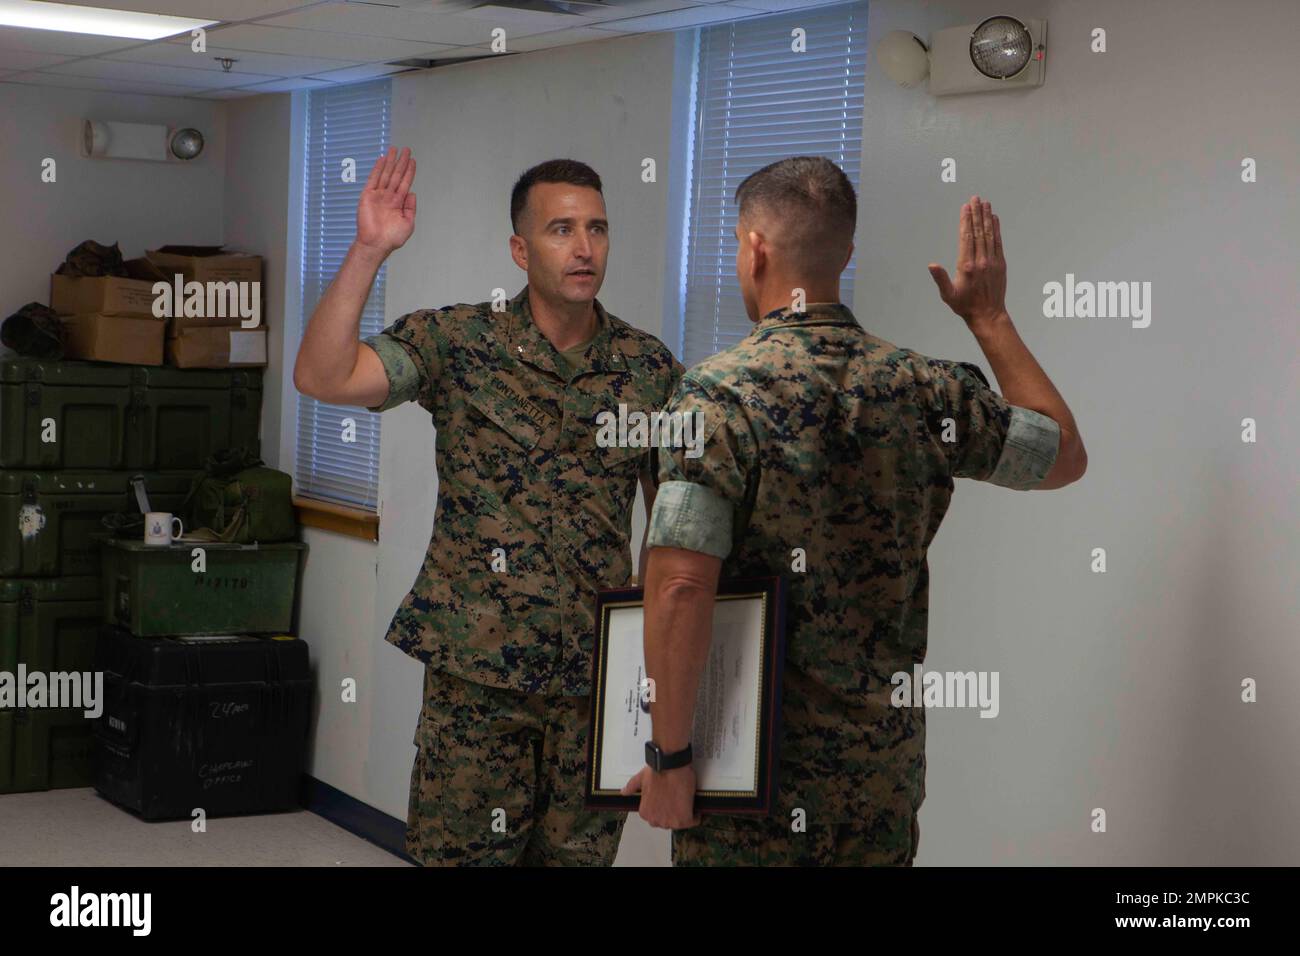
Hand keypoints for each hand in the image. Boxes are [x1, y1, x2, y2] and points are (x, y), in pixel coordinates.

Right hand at [356, 147, 416, 255]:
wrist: (376, 244)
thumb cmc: (392, 238)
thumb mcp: (408, 223)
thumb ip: (411, 208)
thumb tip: (412, 193)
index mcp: (398, 203)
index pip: (405, 183)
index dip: (409, 171)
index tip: (412, 160)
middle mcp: (389, 197)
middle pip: (396, 175)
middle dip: (401, 162)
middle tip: (406, 149)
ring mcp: (378, 195)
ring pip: (386, 174)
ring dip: (390, 161)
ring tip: (395, 149)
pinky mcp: (368, 195)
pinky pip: (373, 179)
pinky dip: (378, 168)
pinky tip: (382, 159)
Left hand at [622, 764, 700, 829]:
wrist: (670, 765)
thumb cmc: (657, 771)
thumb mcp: (640, 779)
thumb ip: (631, 787)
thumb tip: (624, 792)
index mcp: (645, 812)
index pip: (657, 817)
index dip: (665, 808)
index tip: (670, 802)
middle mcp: (655, 820)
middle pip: (668, 821)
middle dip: (673, 813)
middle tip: (678, 800)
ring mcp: (669, 821)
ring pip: (680, 823)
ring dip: (684, 814)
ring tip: (686, 802)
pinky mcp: (684, 819)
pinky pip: (693, 822)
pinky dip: (696, 816)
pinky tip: (695, 808)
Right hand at [928, 195, 1006, 329]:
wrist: (988, 314)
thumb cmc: (965, 305)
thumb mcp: (948, 295)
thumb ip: (940, 278)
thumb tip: (931, 265)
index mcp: (967, 266)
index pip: (966, 237)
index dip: (966, 220)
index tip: (965, 207)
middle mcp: (981, 260)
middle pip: (979, 231)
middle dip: (977, 213)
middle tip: (976, 198)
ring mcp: (992, 261)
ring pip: (990, 234)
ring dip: (987, 217)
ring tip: (986, 203)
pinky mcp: (1000, 263)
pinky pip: (998, 242)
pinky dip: (997, 228)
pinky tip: (995, 218)